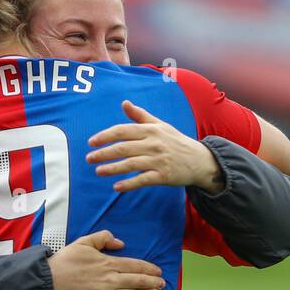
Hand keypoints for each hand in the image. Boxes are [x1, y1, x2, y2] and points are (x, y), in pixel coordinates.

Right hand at [47, 230, 164, 289]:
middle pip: (138, 281)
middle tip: (162, 284)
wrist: (50, 283)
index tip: (158, 271)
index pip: (135, 265)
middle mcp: (111, 280)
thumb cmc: (65, 262)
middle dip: (152, 282)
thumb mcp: (83, 242)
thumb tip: (120, 242)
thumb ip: (103, 238)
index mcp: (108, 263)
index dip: (149, 269)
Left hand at [86, 101, 224, 192]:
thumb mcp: (160, 125)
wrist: (199, 160)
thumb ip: (140, 116)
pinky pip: (142, 180)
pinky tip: (116, 187)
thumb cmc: (176, 142)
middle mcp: (154, 144)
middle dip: (104, 153)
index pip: (123, 131)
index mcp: (151, 130)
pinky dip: (129, 184)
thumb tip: (124, 103)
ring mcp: (158, 160)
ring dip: (112, 168)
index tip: (91, 142)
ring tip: (98, 172)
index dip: (105, 136)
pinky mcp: (163, 176)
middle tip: (89, 158)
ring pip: (130, 164)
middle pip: (123, 148)